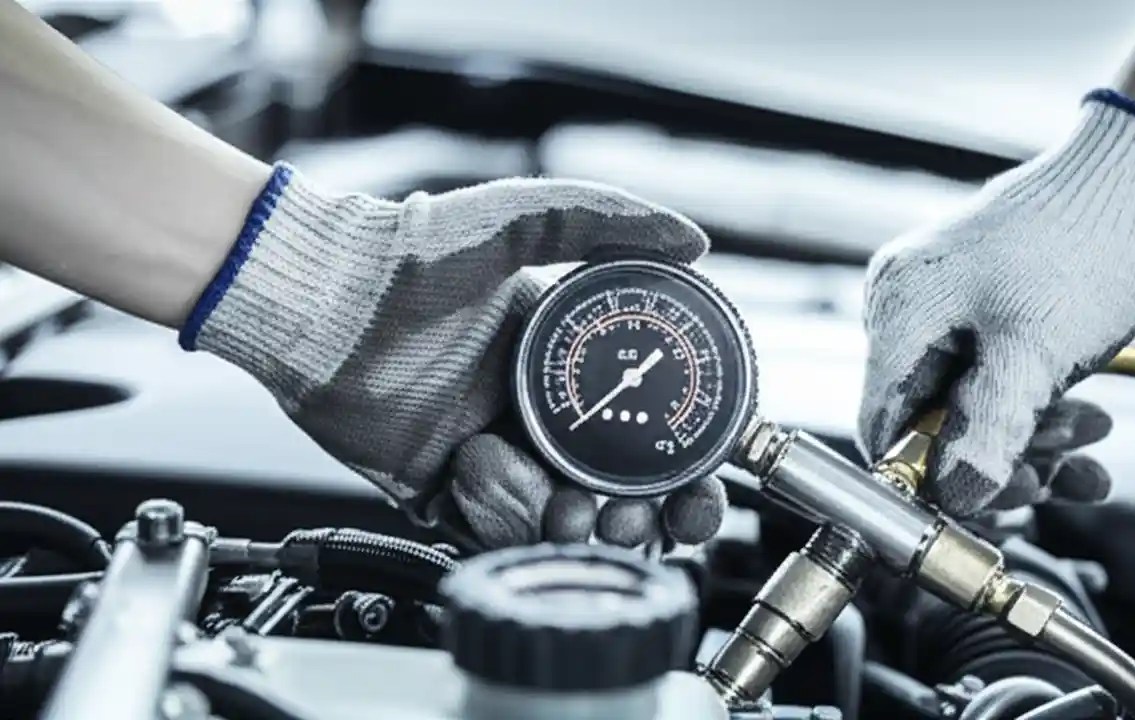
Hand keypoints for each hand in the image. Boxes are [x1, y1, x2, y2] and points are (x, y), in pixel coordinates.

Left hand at [181, 164, 724, 548]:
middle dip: (638, 516)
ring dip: (571, 523)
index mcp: (563, 361)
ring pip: (555, 519)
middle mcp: (533, 412)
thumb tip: (695, 239)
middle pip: (612, 491)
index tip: (702, 483)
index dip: (683, 466)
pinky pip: (487, 527)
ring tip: (563, 504)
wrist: (320, 301)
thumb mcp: (521, 220)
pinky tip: (479, 467)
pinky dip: (498, 515)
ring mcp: (489, 451)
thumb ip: (607, 221)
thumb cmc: (411, 254)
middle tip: (636, 516)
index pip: (644, 426)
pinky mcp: (439, 487)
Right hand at [855, 92, 1134, 516]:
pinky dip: (1033, 406)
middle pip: (929, 421)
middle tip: (1054, 473)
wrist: (1133, 174)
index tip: (983, 502)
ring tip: (1090, 436)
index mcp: (899, 314)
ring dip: (1029, 436)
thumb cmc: (1084, 245)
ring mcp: (937, 303)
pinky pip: (988, 374)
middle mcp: (903, 306)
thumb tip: (956, 497)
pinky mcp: (972, 303)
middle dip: (998, 455)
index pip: (881, 425)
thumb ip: (988, 432)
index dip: (926, 476)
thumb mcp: (1036, 354)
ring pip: (967, 403)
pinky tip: (1083, 431)